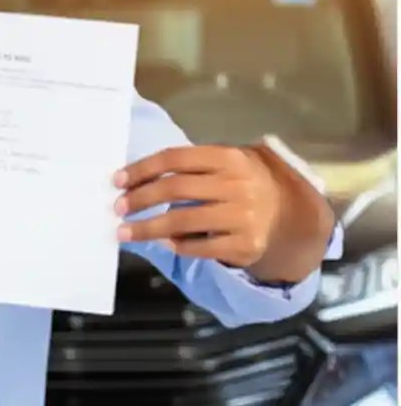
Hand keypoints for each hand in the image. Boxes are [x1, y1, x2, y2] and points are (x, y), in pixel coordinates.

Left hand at [113, 145, 279, 267]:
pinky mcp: (246, 245)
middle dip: (140, 199)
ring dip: (147, 228)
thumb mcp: (224, 164)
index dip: (142, 169)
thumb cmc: (241, 183)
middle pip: (175, 189)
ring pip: (182, 221)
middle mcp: (238, 185)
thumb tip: (135, 181)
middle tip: (118, 208)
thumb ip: (188, 167)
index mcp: (228, 158)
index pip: (175, 158)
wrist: (289, 214)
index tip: (117, 181)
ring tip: (125, 232)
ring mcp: (244, 216)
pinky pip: (199, 247)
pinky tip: (163, 242)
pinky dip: (176, 245)